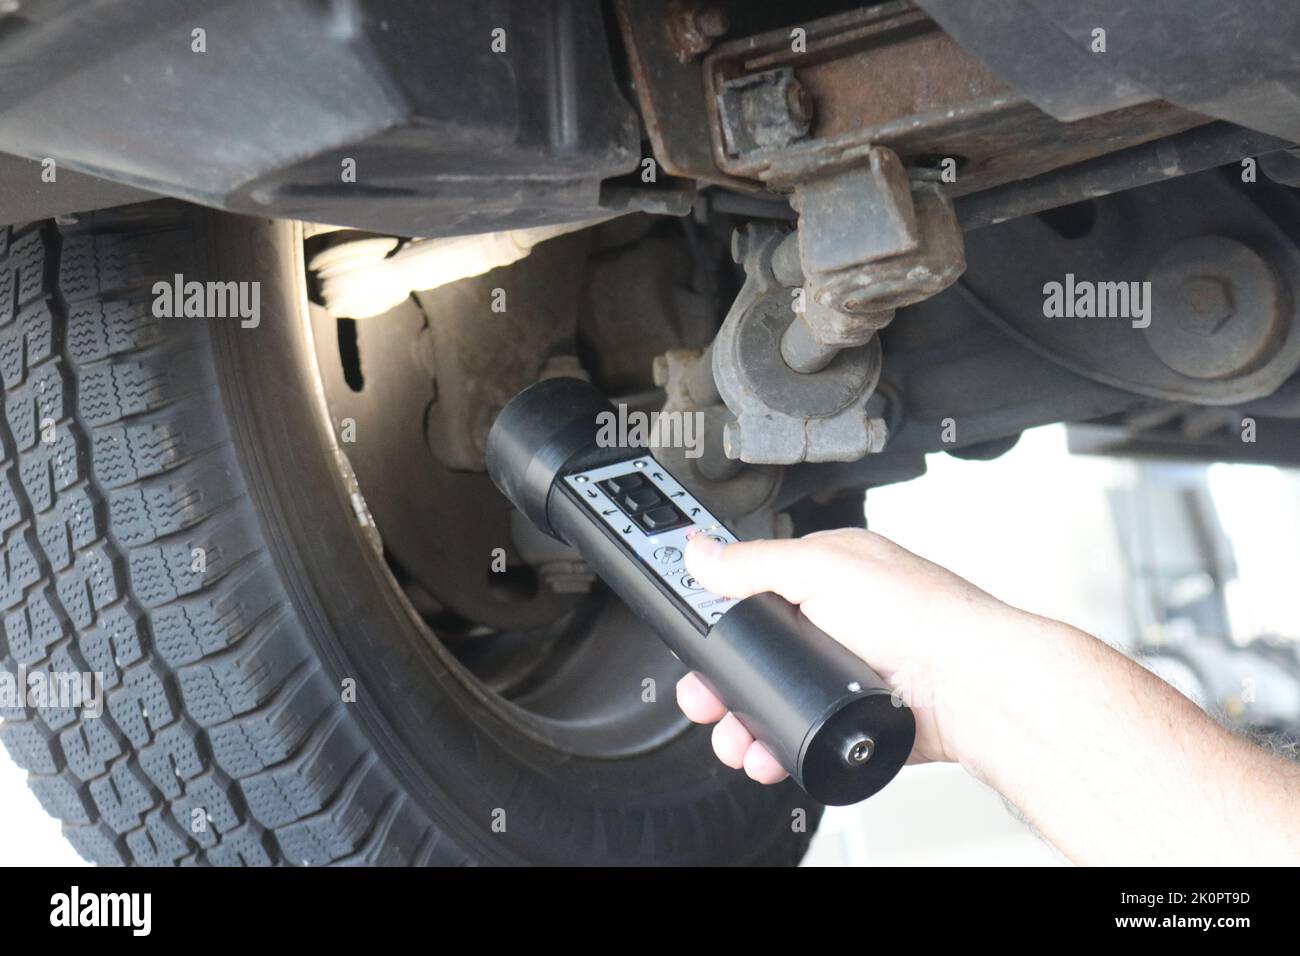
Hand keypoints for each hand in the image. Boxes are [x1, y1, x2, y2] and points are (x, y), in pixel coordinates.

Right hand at [676, 528, 1027, 783]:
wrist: (971, 685)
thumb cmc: (920, 612)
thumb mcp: (821, 567)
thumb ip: (753, 562)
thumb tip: (700, 549)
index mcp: (826, 574)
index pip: (752, 589)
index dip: (716, 614)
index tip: (692, 640)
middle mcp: (833, 621)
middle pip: (756, 655)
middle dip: (721, 683)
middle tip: (702, 699)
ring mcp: (843, 673)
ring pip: (773, 700)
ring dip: (743, 722)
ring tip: (732, 738)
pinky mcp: (852, 717)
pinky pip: (800, 734)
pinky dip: (777, 746)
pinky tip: (766, 752)